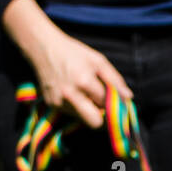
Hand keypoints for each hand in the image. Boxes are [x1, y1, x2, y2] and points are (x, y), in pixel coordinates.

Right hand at [2, 0, 131, 127]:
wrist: (42, 47)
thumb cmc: (74, 52)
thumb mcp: (98, 60)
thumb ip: (114, 80)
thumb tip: (128, 98)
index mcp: (84, 81)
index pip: (107, 105)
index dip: (116, 108)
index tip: (121, 108)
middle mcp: (70, 95)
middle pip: (95, 123)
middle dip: (104, 119)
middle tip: (108, 111)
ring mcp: (59, 102)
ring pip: (83, 119)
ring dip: (90, 112)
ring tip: (88, 96)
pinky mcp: (51, 105)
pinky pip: (71, 114)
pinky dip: (78, 108)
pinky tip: (76, 94)